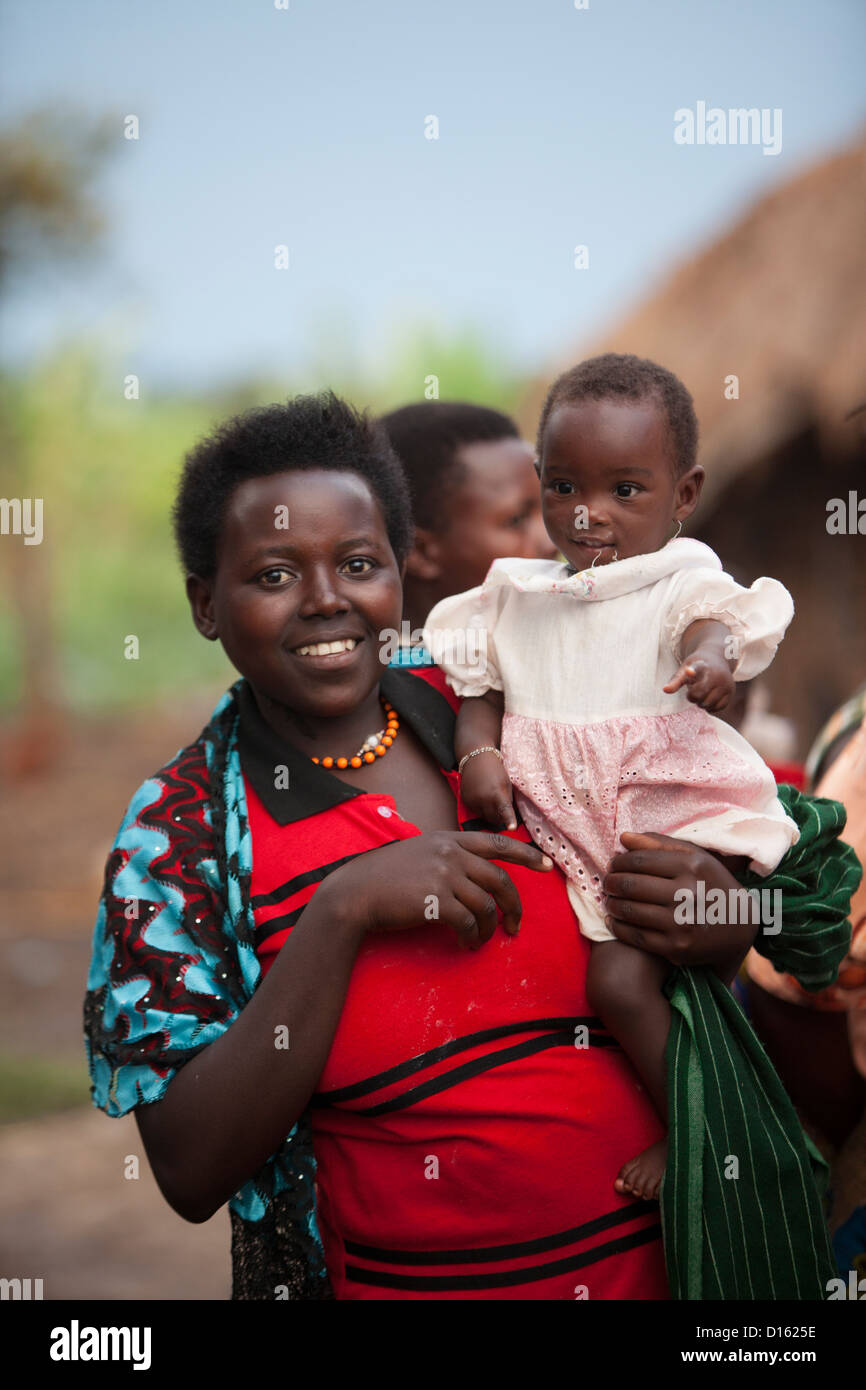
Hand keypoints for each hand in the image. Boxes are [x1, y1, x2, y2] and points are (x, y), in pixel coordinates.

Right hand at [319, 830, 551, 949]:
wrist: (356, 892)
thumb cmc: (385, 877)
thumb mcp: (420, 853)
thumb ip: (447, 857)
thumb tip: (474, 876)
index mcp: (449, 839)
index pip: (496, 842)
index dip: (525, 854)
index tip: (546, 865)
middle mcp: (450, 853)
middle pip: (499, 880)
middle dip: (514, 906)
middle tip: (515, 927)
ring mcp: (444, 875)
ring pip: (486, 905)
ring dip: (489, 928)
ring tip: (481, 941)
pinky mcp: (437, 900)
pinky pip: (468, 922)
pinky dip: (472, 936)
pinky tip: (466, 944)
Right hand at [459, 752, 516, 829]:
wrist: (476, 757)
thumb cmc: (495, 769)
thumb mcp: (506, 783)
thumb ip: (508, 800)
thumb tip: (507, 817)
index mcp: (496, 793)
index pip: (505, 810)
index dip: (509, 820)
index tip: (512, 828)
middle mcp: (482, 799)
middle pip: (493, 819)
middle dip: (499, 818)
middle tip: (503, 811)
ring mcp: (472, 800)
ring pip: (483, 817)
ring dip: (489, 814)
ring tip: (491, 800)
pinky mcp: (465, 801)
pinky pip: (475, 811)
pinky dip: (480, 808)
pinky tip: (482, 797)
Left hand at [602, 831, 758, 977]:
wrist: (739, 926)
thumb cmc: (711, 884)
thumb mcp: (695, 857)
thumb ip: (659, 844)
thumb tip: (623, 838)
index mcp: (691, 866)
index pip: (640, 860)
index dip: (620, 861)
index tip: (614, 864)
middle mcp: (687, 893)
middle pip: (631, 884)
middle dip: (612, 882)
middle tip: (608, 882)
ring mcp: (681, 923)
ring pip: (630, 910)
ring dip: (612, 904)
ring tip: (610, 899)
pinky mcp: (676, 947)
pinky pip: (635, 936)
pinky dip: (618, 927)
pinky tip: (614, 920)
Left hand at [663, 652, 734, 712]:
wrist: (717, 658)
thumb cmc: (698, 665)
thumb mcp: (685, 668)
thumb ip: (676, 680)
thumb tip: (665, 690)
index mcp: (703, 666)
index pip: (697, 670)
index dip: (691, 672)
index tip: (689, 671)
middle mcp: (717, 674)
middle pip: (700, 696)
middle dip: (693, 697)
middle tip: (694, 689)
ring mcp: (726, 683)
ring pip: (709, 704)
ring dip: (702, 703)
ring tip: (703, 692)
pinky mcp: (731, 692)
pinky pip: (718, 707)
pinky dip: (711, 707)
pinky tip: (709, 698)